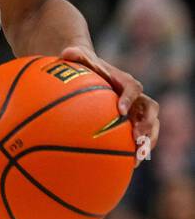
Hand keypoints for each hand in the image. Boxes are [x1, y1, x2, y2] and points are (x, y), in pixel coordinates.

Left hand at [60, 45, 158, 166]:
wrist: (93, 75)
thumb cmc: (85, 68)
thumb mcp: (79, 60)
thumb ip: (75, 56)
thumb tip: (66, 52)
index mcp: (124, 82)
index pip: (133, 87)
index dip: (129, 98)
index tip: (120, 110)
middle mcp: (136, 97)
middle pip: (151, 109)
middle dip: (148, 123)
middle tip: (137, 137)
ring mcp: (137, 112)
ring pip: (151, 126)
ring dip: (149, 141)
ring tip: (138, 157)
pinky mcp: (134, 124)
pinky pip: (141, 137)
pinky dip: (138, 150)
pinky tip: (129, 165)